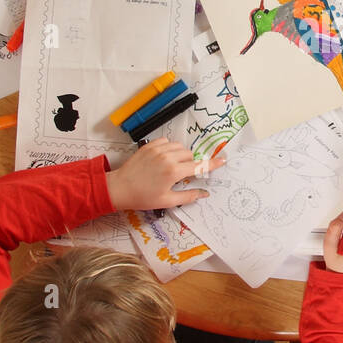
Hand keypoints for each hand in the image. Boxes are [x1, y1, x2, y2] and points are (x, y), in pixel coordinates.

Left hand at [105, 138, 224, 210]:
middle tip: (182, 174)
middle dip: (190, 163)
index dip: (212, 164)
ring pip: (179, 146)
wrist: (119, 188)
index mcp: (174, 172)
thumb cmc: (142, 197)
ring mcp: (158, 150)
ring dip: (181, 154)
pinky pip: (166, 141)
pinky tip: (164, 157)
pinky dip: (169, 148)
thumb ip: (188, 196)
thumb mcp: (167, 201)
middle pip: (189, 155)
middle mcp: (168, 157)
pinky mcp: (149, 146)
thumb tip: (203, 194)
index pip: (198, 166)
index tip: (222, 160)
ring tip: (173, 165)